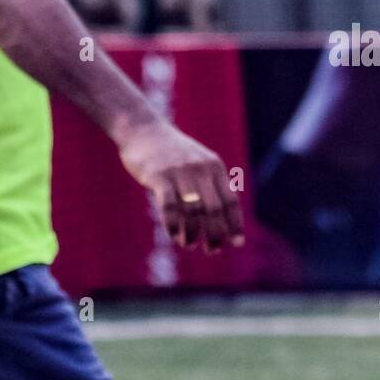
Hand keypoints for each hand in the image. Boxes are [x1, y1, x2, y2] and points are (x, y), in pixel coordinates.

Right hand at [117, 119, 245, 252]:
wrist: (143, 129)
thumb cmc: (171, 154)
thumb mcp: (198, 164)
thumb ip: (209, 186)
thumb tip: (220, 222)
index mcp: (215, 167)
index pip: (230, 201)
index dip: (235, 225)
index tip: (236, 244)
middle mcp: (200, 169)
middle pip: (214, 210)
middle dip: (215, 234)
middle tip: (212, 250)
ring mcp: (180, 172)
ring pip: (193, 211)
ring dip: (194, 233)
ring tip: (190, 244)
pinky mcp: (159, 176)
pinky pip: (170, 207)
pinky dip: (173, 226)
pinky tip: (174, 236)